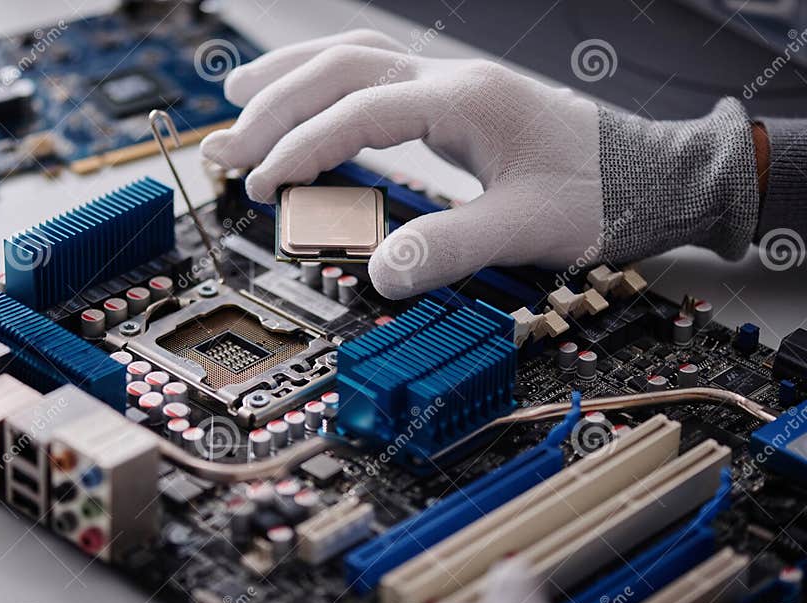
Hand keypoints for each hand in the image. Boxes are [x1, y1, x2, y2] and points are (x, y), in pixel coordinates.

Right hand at [200, 29, 603, 298]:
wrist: (650, 174)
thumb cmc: (600, 196)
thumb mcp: (527, 231)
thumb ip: (450, 249)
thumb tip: (378, 274)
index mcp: (465, 101)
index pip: (359, 111)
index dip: (302, 147)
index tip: (261, 185)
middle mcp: (451, 79)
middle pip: (340, 68)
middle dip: (274, 107)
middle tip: (224, 148)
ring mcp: (451, 82)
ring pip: (353, 55)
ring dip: (290, 74)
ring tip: (236, 94)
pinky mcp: (454, 98)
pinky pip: (374, 70)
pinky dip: (327, 80)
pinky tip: (307, 96)